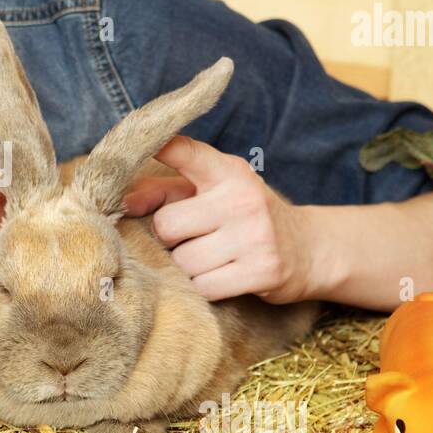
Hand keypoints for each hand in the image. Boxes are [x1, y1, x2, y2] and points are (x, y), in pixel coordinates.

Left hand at [122, 135, 313, 303]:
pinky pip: (204, 287)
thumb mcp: (212, 192)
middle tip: (193, 237)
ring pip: (182, 261)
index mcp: (228, 171)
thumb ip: (164, 191)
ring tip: (211, 258)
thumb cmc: (244, 217)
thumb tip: (124, 203)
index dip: (159, 147)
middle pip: (166, 225)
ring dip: (188, 266)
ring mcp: (254, 235)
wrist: (308, 249)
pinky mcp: (262, 271)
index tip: (144, 145)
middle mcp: (242, 198)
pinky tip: (223, 275)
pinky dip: (205, 287)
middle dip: (171, 237)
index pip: (185, 152)